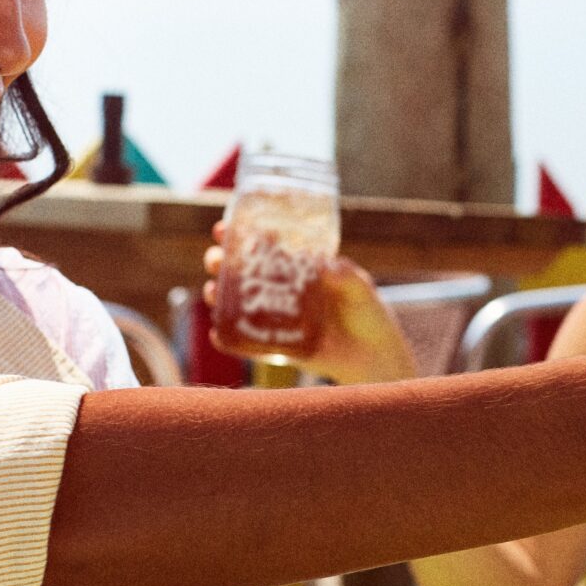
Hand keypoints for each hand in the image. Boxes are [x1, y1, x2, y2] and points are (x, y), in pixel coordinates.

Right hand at [203, 221, 418, 384]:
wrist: (374, 357)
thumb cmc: (369, 315)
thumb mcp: (361, 289)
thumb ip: (346, 276)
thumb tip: (327, 266)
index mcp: (297, 268)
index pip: (263, 246)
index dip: (240, 235)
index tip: (224, 228)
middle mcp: (281, 290)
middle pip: (240, 271)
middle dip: (220, 261)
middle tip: (216, 259)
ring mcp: (275, 318)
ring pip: (235, 303)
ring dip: (216, 296)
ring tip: (211, 293)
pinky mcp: (276, 346)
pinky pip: (246, 342)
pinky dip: (228, 339)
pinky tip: (217, 334)